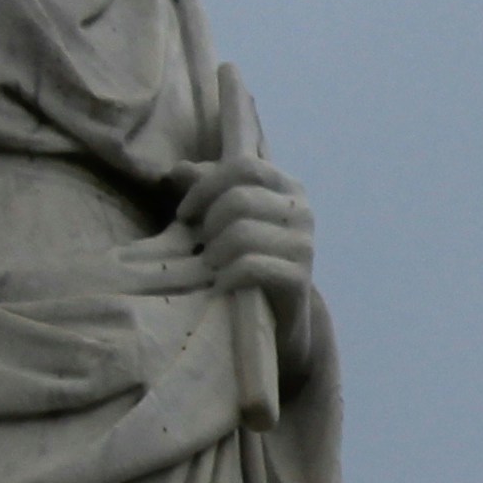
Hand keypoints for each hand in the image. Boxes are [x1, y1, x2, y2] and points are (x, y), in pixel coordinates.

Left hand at [119, 152, 320, 375]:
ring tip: (211, 268)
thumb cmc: (250, 258)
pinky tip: (219, 286)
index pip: (244, 166)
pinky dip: (226, 276)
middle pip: (238, 199)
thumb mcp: (229, 219)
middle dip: (208, 225)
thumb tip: (179, 169)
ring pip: (241, 233)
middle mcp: (301, 211)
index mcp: (286, 187)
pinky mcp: (298, 278)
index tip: (184, 214)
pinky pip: (250, 266)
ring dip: (214, 254)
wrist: (281, 316)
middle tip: (202, 248)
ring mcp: (303, 245)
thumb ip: (208, 189)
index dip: (206, 186)